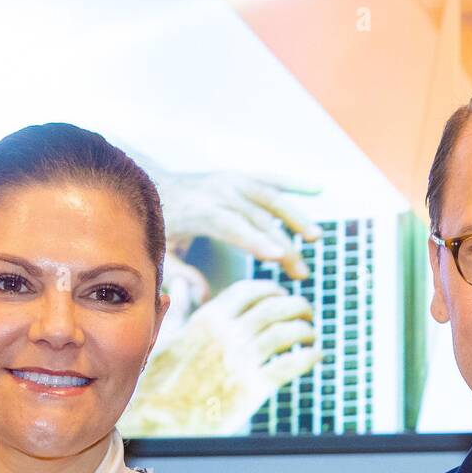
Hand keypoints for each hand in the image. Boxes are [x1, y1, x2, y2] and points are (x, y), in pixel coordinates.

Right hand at [120, 281, 319, 435]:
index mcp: (210, 318)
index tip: (281, 294)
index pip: (250, 291)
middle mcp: (229, 334)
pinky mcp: (254, 387)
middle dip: (295, 306)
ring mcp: (243, 359)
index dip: (271, 289)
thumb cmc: (160, 379)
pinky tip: (316, 356)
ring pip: (286, 333)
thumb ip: (179, 309)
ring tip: (310, 334)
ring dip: (305, 330)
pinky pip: (291, 365)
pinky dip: (309, 357)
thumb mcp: (164, 336)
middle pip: (274, 308)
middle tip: (306, 311)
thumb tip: (179, 286)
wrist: (160, 418)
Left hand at [156, 171, 322, 279]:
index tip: (281, 257)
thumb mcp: (164, 251)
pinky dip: (294, 183)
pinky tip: (318, 189)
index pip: (234, 227)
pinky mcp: (240, 176)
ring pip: (270, 197)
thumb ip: (183, 274)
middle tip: (302, 273)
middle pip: (259, 219)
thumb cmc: (162, 225)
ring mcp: (232, 180)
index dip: (258, 241)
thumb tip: (204, 296)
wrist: (153, 182)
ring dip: (296, 216)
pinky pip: (270, 179)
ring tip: (316, 237)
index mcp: (202, 210)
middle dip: (284, 245)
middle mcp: (220, 191)